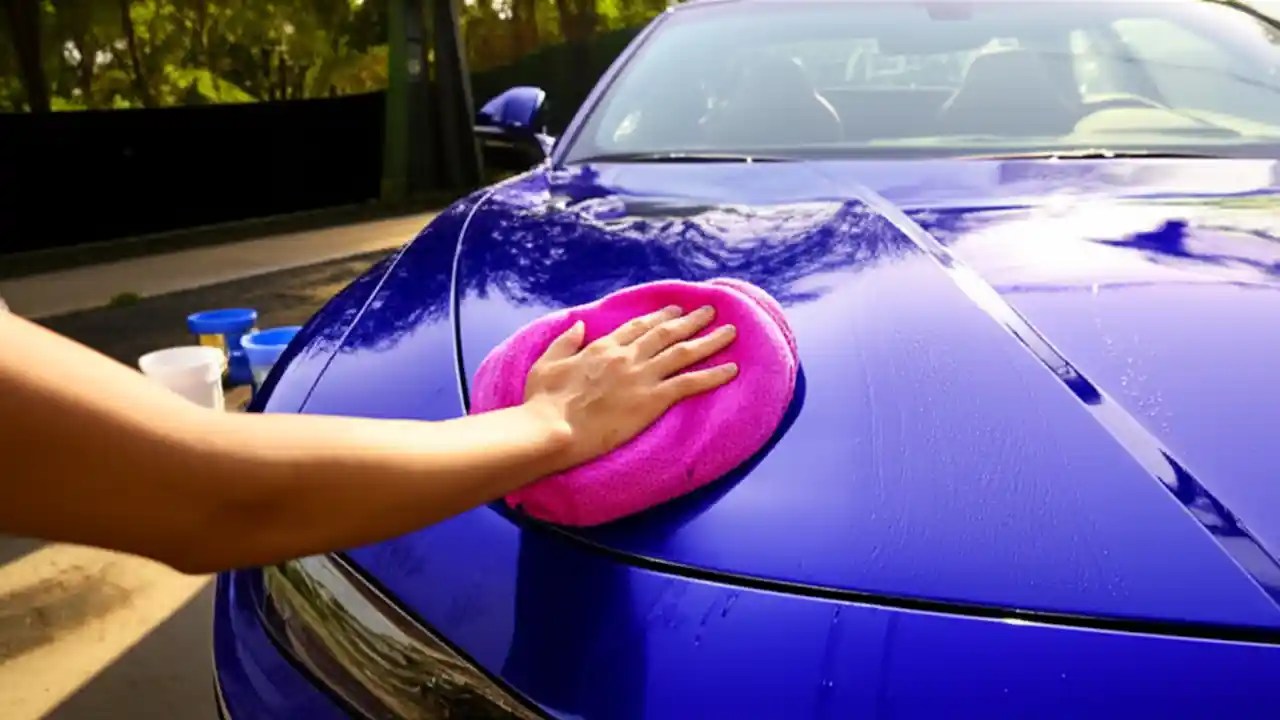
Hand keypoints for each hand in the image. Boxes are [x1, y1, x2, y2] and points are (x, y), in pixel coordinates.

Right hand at [521, 305, 737, 472]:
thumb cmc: (542, 401)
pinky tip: (732, 369)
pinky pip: (689, 383)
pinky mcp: (651, 400)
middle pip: (666, 333)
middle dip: (691, 321)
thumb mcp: (547, 363)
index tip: (675, 311)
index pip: (638, 327)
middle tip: (711, 311)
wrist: (551, 428)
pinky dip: (713, 375)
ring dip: (710, 340)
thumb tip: (579, 326)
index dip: (660, 317)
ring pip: (684, 352)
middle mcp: (627, 356)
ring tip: (731, 331)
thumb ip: (566, 342)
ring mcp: (641, 377)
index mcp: (603, 347)